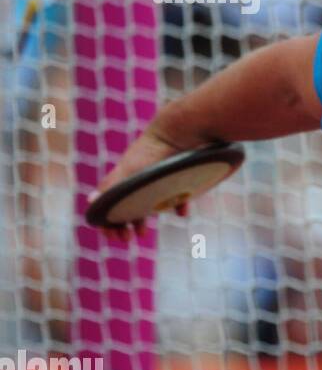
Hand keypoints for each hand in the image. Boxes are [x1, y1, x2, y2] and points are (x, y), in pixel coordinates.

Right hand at [89, 126, 192, 242]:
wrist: (180, 130)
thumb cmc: (153, 152)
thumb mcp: (131, 172)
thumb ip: (113, 187)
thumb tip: (91, 203)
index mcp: (124, 178)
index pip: (109, 203)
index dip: (107, 220)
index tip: (111, 235)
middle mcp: (140, 179)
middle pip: (126, 205)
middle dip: (123, 224)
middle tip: (126, 239)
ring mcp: (161, 178)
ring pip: (149, 202)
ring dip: (143, 219)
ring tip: (142, 233)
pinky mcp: (181, 177)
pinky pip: (180, 194)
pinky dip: (179, 205)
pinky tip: (182, 212)